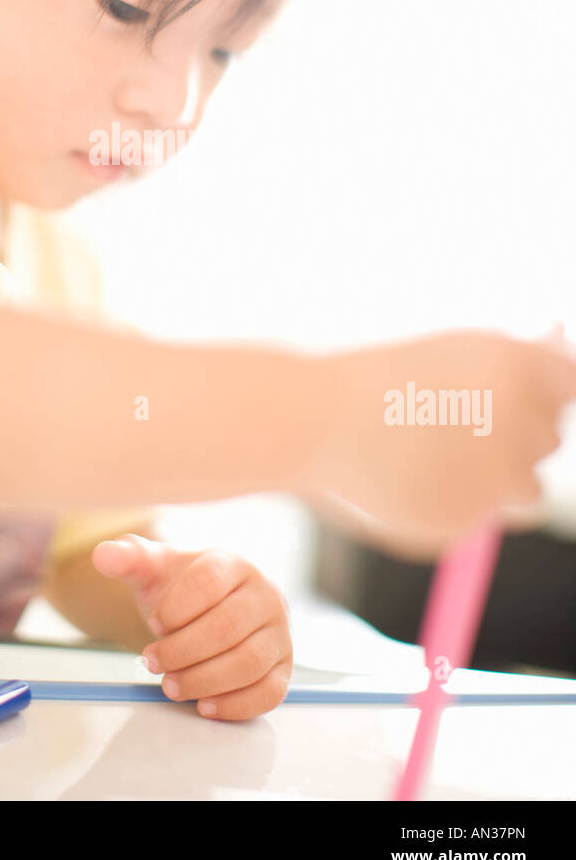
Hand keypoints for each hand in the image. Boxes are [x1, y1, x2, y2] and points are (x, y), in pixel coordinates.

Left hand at [91, 533, 291, 719]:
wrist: (211, 609)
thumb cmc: (182, 590)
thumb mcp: (154, 569)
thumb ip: (128, 558)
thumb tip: (102, 554)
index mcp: (234, 564)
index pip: (209, 581)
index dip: (175, 607)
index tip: (154, 622)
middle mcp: (265, 595)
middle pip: (227, 626)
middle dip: (182, 651)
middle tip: (151, 662)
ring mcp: (278, 633)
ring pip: (248, 662)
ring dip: (204, 680)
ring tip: (170, 686)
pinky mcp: (282, 668)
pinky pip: (269, 693)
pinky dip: (235, 705)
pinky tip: (204, 706)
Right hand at [300, 325, 575, 550]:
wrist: (309, 417)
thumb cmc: (373, 367)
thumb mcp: (448, 341)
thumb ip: (513, 346)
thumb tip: (555, 336)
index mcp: (515, 363)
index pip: (569, 381)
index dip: (540, 385)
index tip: (508, 388)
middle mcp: (516, 422)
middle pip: (550, 435)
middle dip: (515, 429)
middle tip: (450, 416)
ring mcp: (492, 480)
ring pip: (527, 488)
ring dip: (497, 474)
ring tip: (431, 449)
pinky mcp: (465, 523)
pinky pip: (480, 517)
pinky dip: (456, 501)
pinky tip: (409, 474)